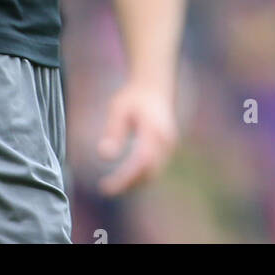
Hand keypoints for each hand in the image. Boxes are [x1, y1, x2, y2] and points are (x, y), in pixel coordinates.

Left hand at [96, 81, 177, 195]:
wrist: (155, 86)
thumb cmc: (133, 97)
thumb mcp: (118, 109)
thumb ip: (113, 131)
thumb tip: (105, 156)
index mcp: (154, 130)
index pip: (141, 161)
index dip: (125, 178)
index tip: (107, 187)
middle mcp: (166, 140)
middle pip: (149, 173)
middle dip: (129, 184)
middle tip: (106, 187)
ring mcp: (169, 145)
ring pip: (154, 173)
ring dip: (135, 182)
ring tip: (113, 184)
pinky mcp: (168, 148)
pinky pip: (156, 168)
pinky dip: (141, 175)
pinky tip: (125, 175)